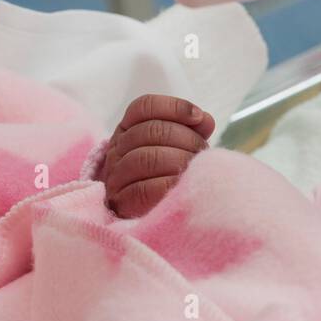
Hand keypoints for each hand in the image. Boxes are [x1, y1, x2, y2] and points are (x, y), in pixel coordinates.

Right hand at [98, 95, 214, 218]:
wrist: (152, 214)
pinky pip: (143, 189)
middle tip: (202, 153)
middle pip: (150, 130)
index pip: (144, 106)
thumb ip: (192, 130)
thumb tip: (204, 120)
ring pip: (146, 158)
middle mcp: (117, 149)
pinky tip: (181, 186)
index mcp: (129, 129)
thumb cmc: (169, 175)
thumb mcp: (180, 147)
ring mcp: (115, 176)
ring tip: (194, 171)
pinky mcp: (120, 203)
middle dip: (185, 139)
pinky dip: (168, 185)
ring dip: (179, 162)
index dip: (174, 107)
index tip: (198, 117)